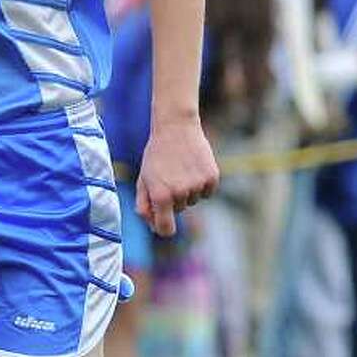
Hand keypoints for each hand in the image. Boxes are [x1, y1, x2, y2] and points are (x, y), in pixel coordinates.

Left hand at [135, 115, 219, 236]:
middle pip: (179, 210)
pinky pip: (207, 192)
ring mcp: (198, 185)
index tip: (162, 224)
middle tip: (168, 176)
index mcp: (161, 196)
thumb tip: (154, 226)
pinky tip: (193, 168)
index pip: (165, 229)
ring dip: (188, 190)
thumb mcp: (143, 179)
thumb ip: (144, 205)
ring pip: (193, 201)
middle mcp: (181, 193)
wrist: (175, 127)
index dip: (163, 228)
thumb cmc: (156, 155)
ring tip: (180, 169)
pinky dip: (202, 184)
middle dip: (173, 199)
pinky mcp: (212, 177)